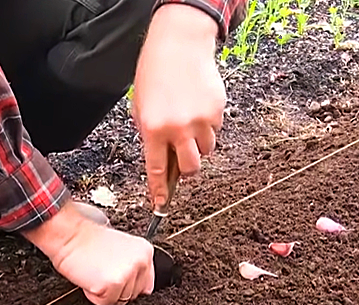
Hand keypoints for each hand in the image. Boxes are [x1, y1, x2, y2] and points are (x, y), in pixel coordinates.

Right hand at [21, 202, 155, 304]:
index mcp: (145, 252)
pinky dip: (93, 295)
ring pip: (119, 300)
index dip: (128, 284)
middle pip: (133, 295)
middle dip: (116, 288)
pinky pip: (105, 302)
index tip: (115, 276)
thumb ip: (135, 266)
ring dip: (104, 292)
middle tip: (101, 271)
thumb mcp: (121, 248)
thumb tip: (144, 290)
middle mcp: (140, 262)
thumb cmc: (88, 241)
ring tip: (95, 272)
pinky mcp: (112, 285)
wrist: (69, 234)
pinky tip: (89, 278)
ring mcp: (128, 274)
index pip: (147, 284)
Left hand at [132, 4, 224, 208]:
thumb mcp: (141, 106)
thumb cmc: (155, 73)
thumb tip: (165, 161)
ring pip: (206, 151)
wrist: (179, 44)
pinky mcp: (217, 112)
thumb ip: (150, 134)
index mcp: (153, 129)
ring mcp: (200, 121)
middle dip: (188, 171)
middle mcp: (178, 128)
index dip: (159, 191)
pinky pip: (215, 131)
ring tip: (189, 122)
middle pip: (190, 169)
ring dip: (199, 145)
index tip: (160, 206)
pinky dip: (208, 126)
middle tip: (184, 160)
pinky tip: (198, 106)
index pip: (157, 169)